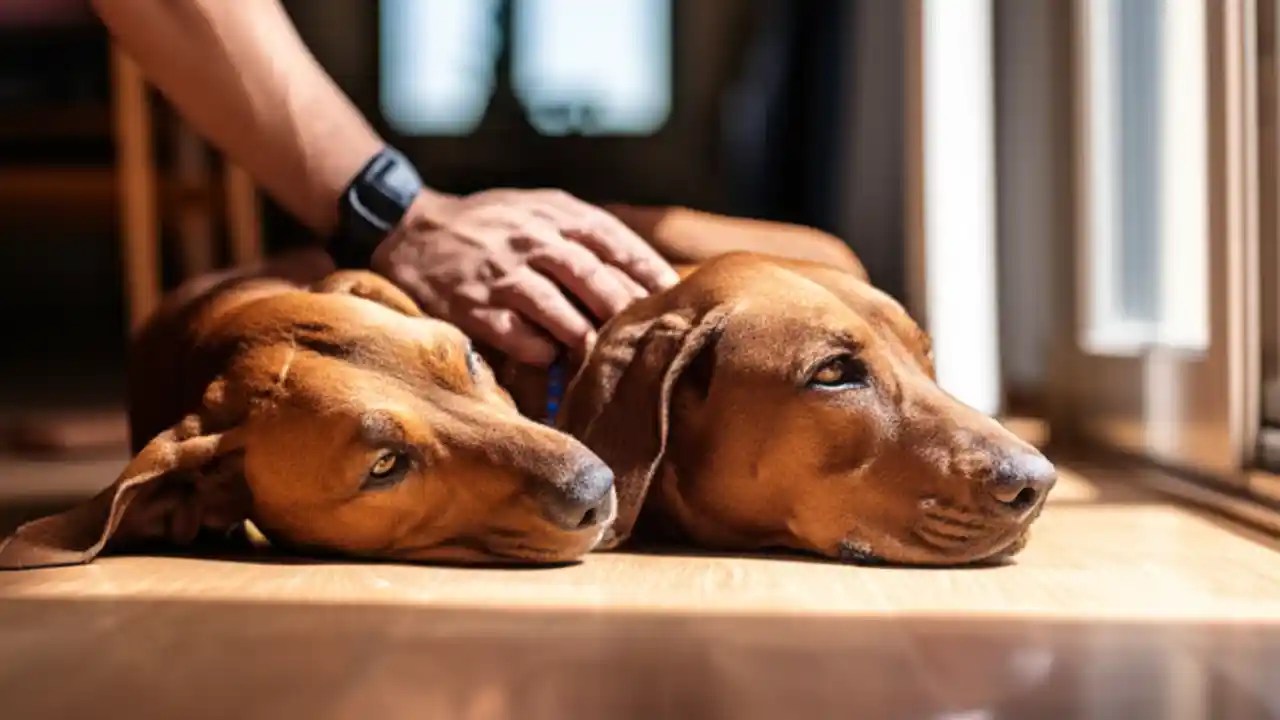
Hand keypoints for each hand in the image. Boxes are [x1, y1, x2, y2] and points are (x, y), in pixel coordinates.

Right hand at [371, 188, 678, 364]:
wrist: (414, 229)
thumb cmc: (492, 224)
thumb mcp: (539, 208)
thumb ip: (584, 233)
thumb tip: (642, 274)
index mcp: (555, 214)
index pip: (615, 242)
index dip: (647, 272)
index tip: (672, 298)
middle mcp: (532, 240)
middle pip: (593, 278)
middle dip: (625, 310)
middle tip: (648, 337)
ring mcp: (503, 274)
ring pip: (559, 309)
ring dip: (588, 336)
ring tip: (606, 356)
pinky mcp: (475, 305)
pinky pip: (518, 335)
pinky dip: (543, 350)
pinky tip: (554, 358)